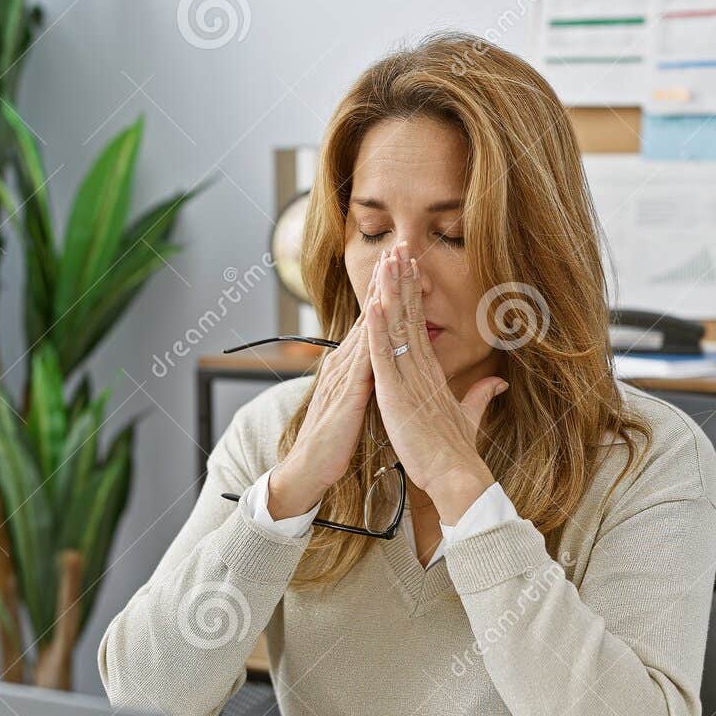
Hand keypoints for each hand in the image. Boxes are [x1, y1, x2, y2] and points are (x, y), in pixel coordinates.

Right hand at [267, 254, 384, 518]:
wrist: (310, 468)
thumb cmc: (335, 441)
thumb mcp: (361, 407)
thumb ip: (375, 385)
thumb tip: (387, 370)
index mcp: (354, 367)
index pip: (377, 323)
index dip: (391, 293)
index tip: (406, 265)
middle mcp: (346, 363)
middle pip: (371, 315)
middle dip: (384, 280)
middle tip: (399, 246)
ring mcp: (344, 376)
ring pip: (367, 329)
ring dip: (378, 296)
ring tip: (391, 264)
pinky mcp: (346, 394)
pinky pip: (361, 361)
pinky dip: (371, 335)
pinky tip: (380, 314)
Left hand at [365, 241, 507, 523]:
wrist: (456, 477)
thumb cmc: (458, 453)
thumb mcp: (469, 417)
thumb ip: (482, 396)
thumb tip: (500, 382)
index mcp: (433, 374)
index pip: (420, 326)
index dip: (413, 296)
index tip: (409, 269)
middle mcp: (422, 370)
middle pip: (410, 316)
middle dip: (403, 281)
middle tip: (399, 248)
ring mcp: (410, 380)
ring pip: (398, 328)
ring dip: (391, 292)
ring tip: (386, 260)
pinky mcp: (397, 394)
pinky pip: (385, 356)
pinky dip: (378, 329)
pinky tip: (374, 304)